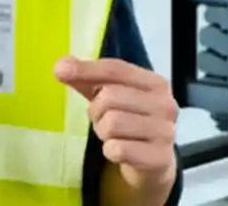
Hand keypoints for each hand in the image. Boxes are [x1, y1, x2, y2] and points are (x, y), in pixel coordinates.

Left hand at [54, 56, 178, 198]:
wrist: (153, 162)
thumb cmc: (129, 123)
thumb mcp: (110, 97)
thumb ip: (88, 79)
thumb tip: (62, 65)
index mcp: (156, 83)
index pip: (116, 69)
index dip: (87, 69)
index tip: (60, 71)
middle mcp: (166, 105)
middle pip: (110, 96)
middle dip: (97, 112)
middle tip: (104, 120)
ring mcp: (166, 133)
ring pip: (112, 124)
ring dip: (103, 133)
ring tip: (114, 136)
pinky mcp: (159, 158)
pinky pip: (117, 149)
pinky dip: (111, 152)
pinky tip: (121, 152)